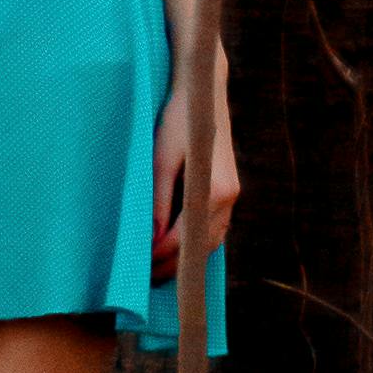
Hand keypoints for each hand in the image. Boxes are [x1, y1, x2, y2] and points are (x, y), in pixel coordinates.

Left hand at [152, 72, 237, 285]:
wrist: (203, 92)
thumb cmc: (178, 121)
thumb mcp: (161, 159)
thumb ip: (158, 201)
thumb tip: (152, 239)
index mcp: (215, 191)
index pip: (185, 240)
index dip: (161, 257)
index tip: (140, 269)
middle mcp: (229, 197)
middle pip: (201, 246)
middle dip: (174, 265)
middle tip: (146, 279)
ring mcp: (232, 194)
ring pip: (211, 240)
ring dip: (187, 257)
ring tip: (159, 270)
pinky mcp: (229, 190)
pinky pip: (215, 226)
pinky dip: (197, 242)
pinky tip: (179, 248)